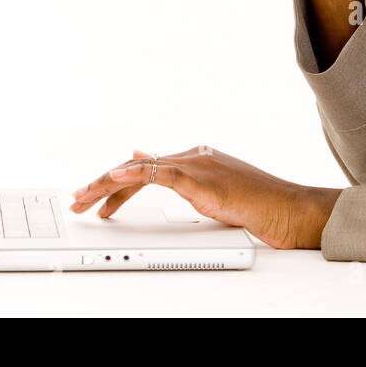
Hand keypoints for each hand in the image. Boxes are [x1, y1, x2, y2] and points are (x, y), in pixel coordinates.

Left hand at [69, 146, 343, 249]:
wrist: (288, 210)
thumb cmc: (259, 205)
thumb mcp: (212, 191)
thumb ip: (180, 179)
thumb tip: (146, 161)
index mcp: (194, 159)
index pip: (144, 168)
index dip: (114, 182)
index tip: (93, 197)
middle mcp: (192, 156)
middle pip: (134, 167)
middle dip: (100, 184)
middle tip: (77, 201)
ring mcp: (197, 164)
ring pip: (139, 169)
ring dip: (106, 184)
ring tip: (84, 198)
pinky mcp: (202, 179)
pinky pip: (161, 174)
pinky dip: (134, 175)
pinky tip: (115, 179)